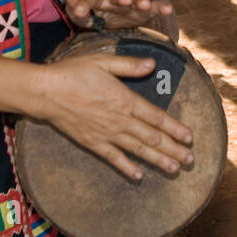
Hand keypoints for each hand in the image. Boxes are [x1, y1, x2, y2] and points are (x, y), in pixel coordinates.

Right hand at [32, 52, 193, 179]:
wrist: (46, 92)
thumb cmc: (74, 73)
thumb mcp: (104, 61)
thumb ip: (129, 65)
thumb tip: (153, 64)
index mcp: (125, 99)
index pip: (156, 117)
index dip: (174, 128)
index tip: (190, 137)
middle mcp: (119, 120)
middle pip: (152, 137)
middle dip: (173, 149)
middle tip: (190, 160)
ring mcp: (106, 134)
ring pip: (138, 150)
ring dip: (158, 160)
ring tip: (175, 169)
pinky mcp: (92, 143)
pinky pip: (114, 158)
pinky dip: (127, 167)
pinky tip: (139, 175)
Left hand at [64, 0, 172, 30]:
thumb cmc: (98, 9)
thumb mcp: (85, 11)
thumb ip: (74, 9)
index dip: (82, 3)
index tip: (77, 10)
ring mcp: (130, 0)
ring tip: (142, 4)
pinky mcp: (144, 8)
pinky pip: (153, 7)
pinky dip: (160, 7)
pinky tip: (168, 9)